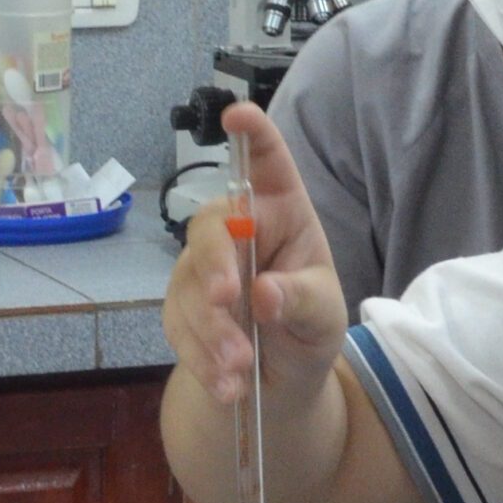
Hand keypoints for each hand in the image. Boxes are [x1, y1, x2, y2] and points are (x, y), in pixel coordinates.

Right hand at [162, 102, 348, 408]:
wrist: (280, 387)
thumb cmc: (309, 330)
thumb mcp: (323, 318)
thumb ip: (300, 301)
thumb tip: (264, 293)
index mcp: (283, 216)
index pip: (268, 166)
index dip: (254, 138)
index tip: (240, 116)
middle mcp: (239, 234)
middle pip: (209, 227)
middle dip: (213, 263)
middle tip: (226, 298)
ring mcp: (202, 271)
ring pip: (188, 286)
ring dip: (213, 329)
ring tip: (241, 366)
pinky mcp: (180, 311)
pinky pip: (179, 328)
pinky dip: (202, 359)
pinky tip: (228, 386)